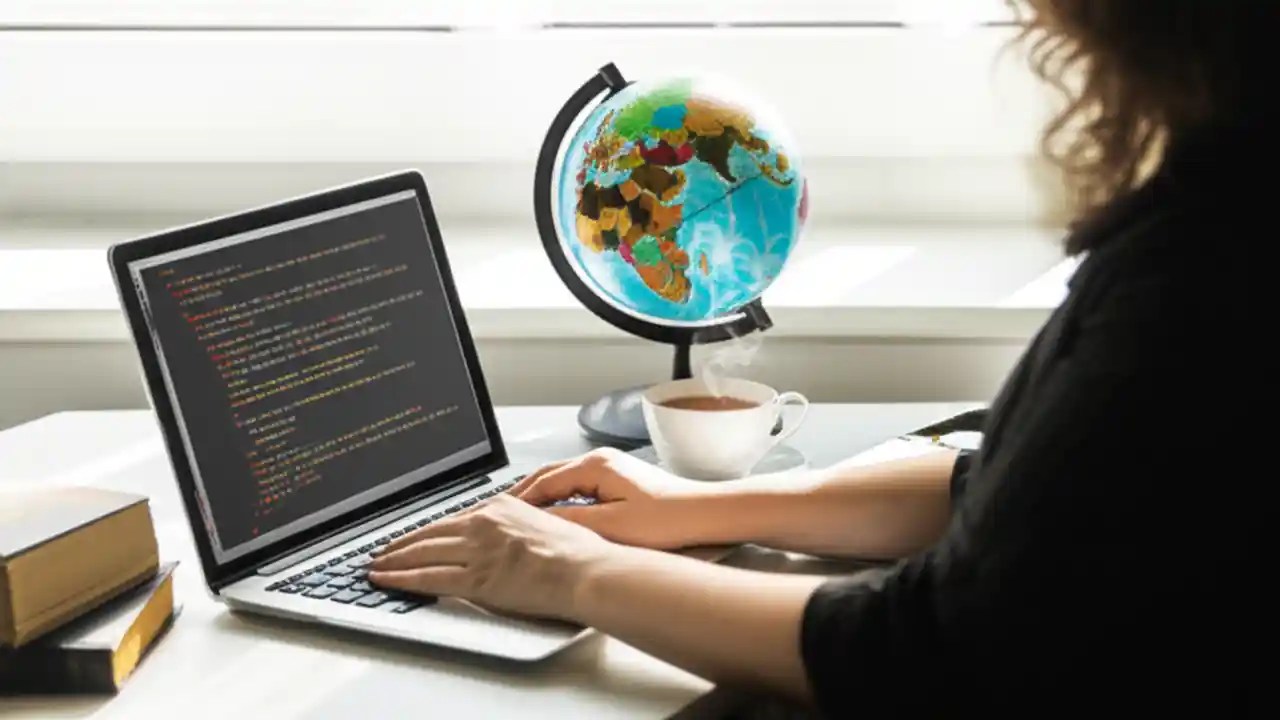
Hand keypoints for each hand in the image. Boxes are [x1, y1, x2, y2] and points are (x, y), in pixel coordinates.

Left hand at [368, 494, 613, 620]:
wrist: (585, 571)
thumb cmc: (576, 553)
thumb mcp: (543, 522)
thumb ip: (515, 526)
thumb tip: (504, 538)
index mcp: (499, 507)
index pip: (451, 518)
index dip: (426, 530)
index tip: (413, 535)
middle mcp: (483, 524)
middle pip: (429, 533)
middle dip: (400, 543)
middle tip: (382, 550)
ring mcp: (476, 551)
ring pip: (421, 553)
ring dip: (393, 560)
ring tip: (376, 566)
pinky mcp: (475, 579)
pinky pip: (427, 577)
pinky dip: (400, 579)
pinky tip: (385, 580)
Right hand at [508, 447, 718, 549]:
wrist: (704, 514)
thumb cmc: (667, 519)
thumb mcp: (612, 526)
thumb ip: (571, 521)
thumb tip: (538, 521)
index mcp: (594, 466)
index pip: (542, 482)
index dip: (517, 502)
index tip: (497, 517)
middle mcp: (599, 460)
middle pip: (547, 476)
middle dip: (522, 495)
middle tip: (498, 515)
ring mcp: (609, 467)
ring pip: (562, 480)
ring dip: (540, 497)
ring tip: (519, 517)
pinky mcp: (618, 479)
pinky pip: (577, 486)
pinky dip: (559, 499)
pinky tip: (554, 515)